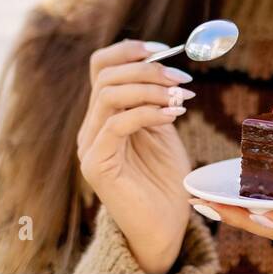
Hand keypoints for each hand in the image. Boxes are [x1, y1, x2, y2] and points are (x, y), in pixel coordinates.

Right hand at [77, 38, 196, 273]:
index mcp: (104, 114)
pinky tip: (173, 116)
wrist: (165, 222)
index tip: (166, 50)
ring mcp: (90, 146)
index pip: (102, 66)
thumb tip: (167, 65)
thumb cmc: (166, 177)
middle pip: (106, 76)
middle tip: (183, 79)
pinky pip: (117, 124)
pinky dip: (148, 112)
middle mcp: (91, 127)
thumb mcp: (163, 126)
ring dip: (150, 89)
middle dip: (149, 70)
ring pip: (109, 95)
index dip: (130, 50)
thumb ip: (157, 98)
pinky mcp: (96, 165)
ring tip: (180, 98)